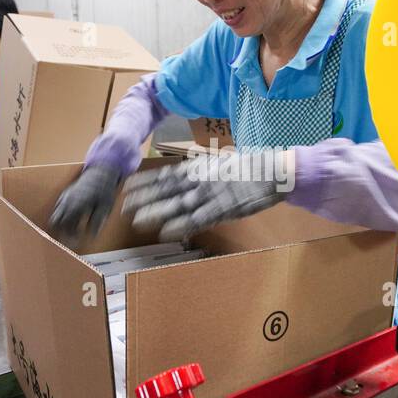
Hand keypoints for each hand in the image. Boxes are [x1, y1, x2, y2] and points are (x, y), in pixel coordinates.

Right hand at [49, 164, 121, 237]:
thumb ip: (97, 221)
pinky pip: (57, 208)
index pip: (68, 226)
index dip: (70, 237)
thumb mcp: (105, 207)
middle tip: (71, 240)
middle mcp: (67, 201)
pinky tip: (71, 220)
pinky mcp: (65, 193)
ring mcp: (64, 197)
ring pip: (55, 215)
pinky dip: (62, 216)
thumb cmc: (105, 190)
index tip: (76, 243)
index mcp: (77, 205)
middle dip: (62, 232)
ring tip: (71, 232)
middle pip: (56, 222)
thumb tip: (92, 236)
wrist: (100, 172)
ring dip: (61, 225)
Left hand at [122, 150, 289, 240]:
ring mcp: (211, 194)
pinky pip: (199, 219)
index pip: (166, 175)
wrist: (272, 170)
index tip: (128, 187)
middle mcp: (200, 180)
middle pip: (166, 190)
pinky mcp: (224, 208)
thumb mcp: (218, 165)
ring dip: (157, 213)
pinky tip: (166, 232)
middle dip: (144, 199)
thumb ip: (199, 173)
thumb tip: (180, 180)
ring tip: (138, 220)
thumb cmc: (246, 168)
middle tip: (124, 207)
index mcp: (199, 169)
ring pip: (178, 205)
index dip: (146, 182)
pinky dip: (182, 226)